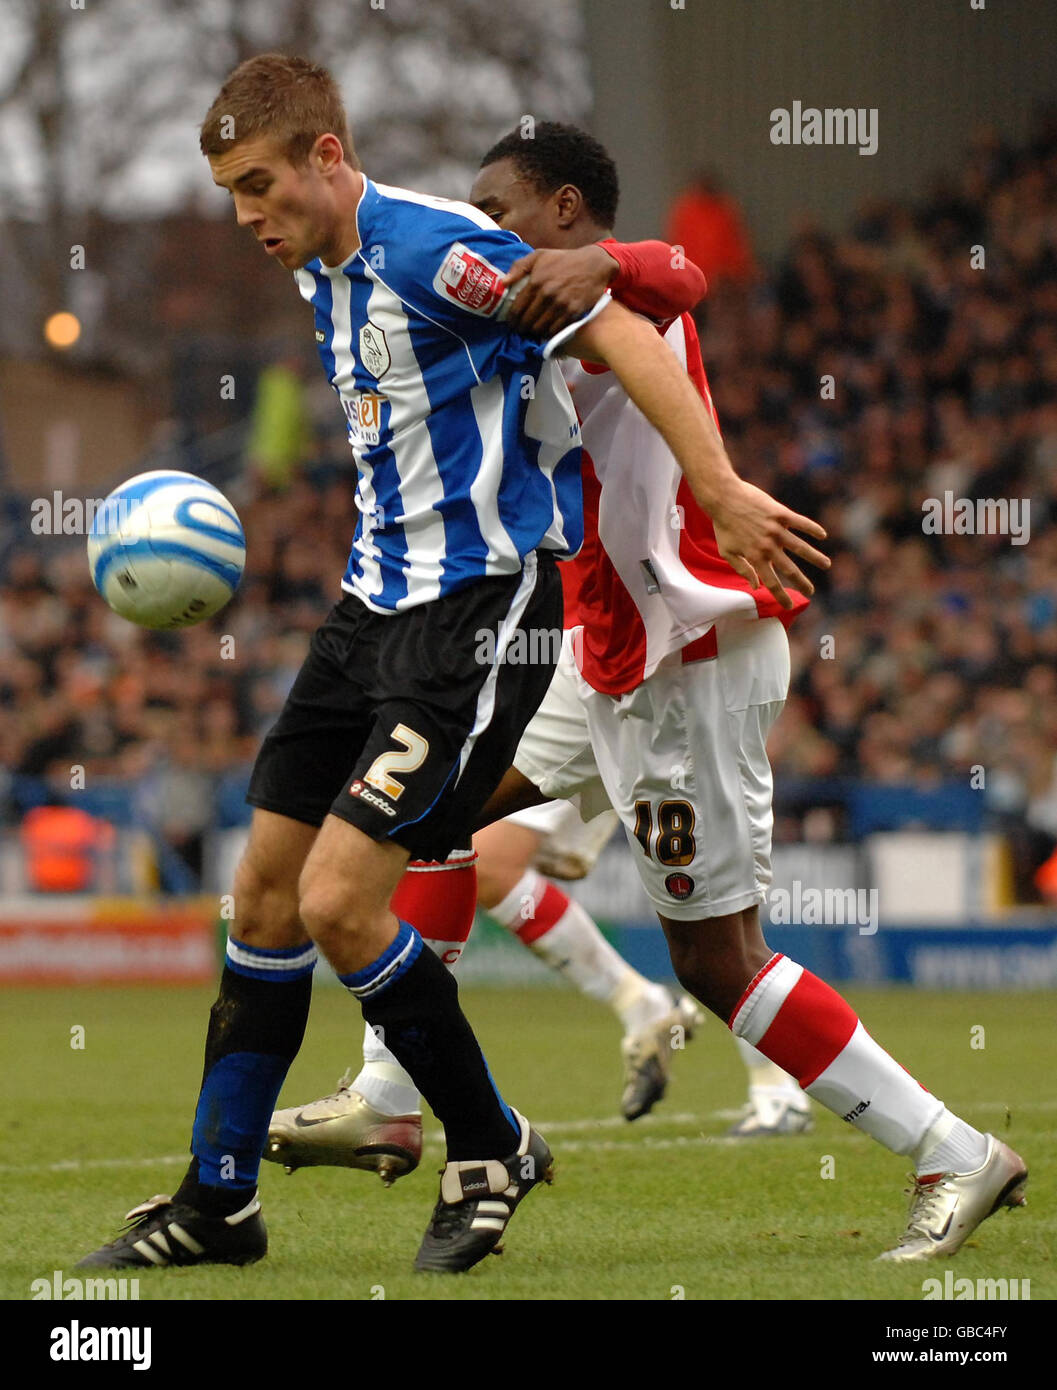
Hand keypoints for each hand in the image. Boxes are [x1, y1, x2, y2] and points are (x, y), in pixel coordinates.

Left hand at [501, 244, 617, 338]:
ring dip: (534, 332)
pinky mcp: (573, 312)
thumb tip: (503, 283)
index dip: (512, 320)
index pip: (517, 309)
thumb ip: (519, 267)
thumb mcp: (539, 255)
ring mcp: (560, 305)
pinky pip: (556, 329)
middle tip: (521, 330)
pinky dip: (549, 333)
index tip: (511, 323)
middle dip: (522, 328)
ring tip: (533, 331)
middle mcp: (546, 295)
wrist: (594, 264)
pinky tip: (547, 330)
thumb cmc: (564, 259)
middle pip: (527, 321)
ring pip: (540, 328)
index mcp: (536, 281)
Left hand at [708, 478, 828, 608]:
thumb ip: (742, 569)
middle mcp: (767, 546)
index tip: (790, 606)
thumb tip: (755, 586)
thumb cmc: (723, 525)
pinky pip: (800, 523)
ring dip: (815, 557)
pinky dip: (812, 529)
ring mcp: (775, 529)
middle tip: (811, 592)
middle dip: (801, 582)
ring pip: (800, 547)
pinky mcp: (780, 513)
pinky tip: (823, 535)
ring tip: (827, 564)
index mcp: (754, 557)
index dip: (781, 596)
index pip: (771, 582)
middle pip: (788, 569)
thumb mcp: (727, 551)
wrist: (724, 497)